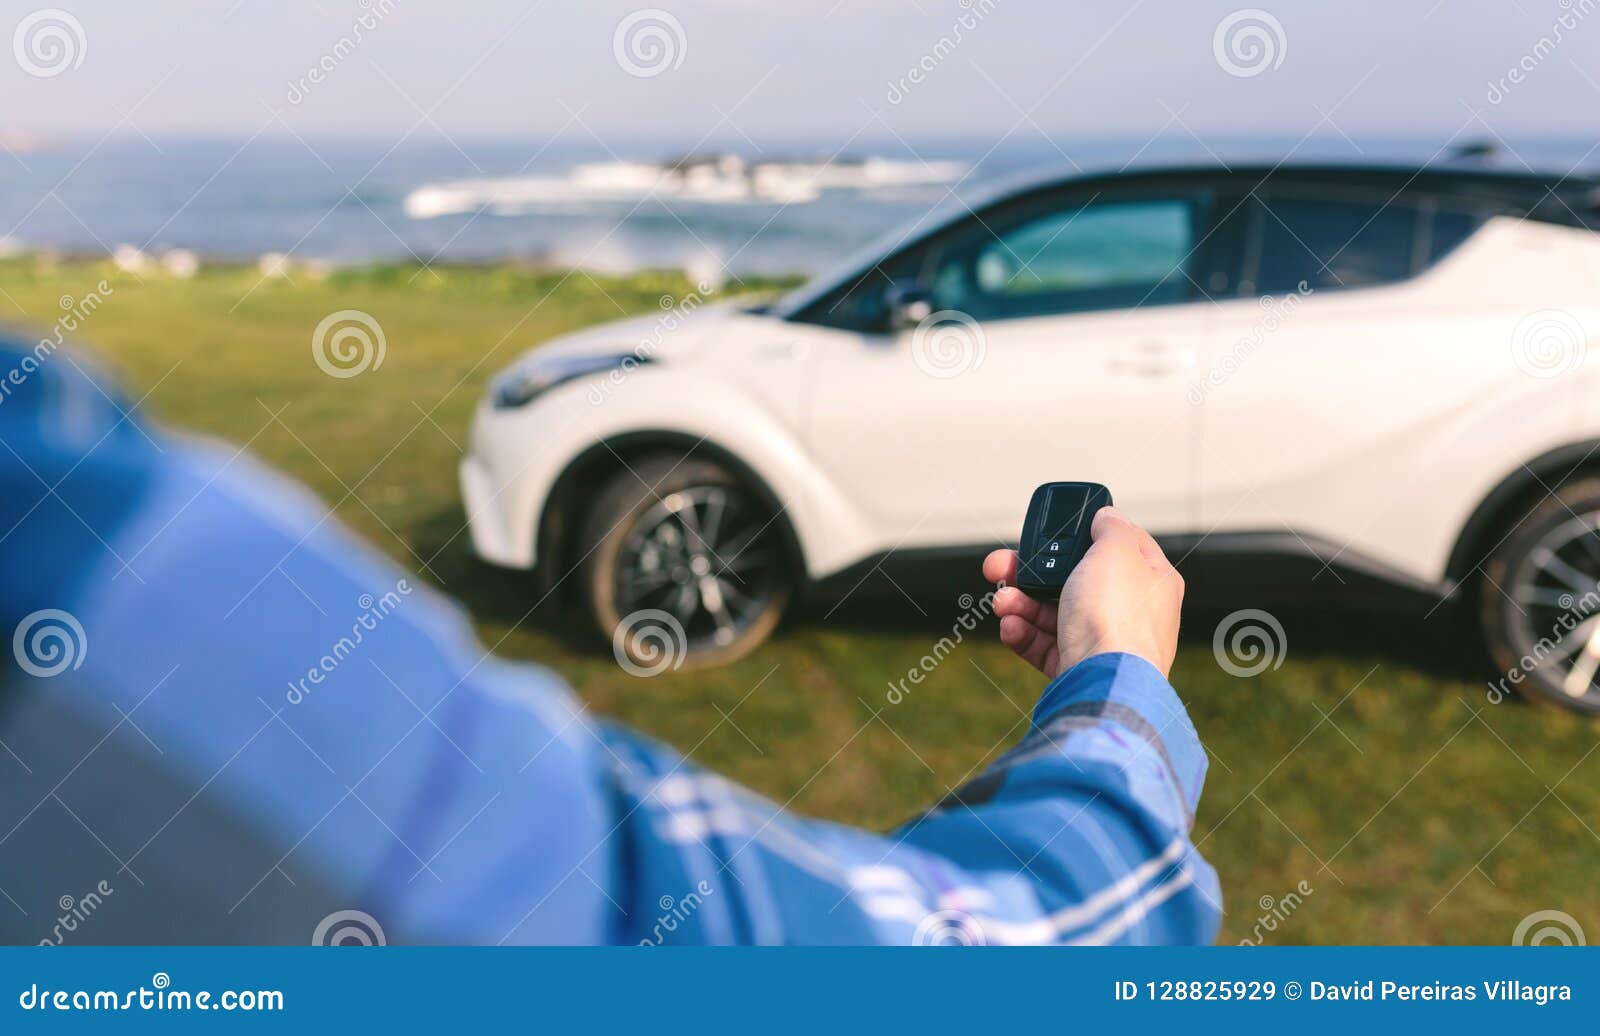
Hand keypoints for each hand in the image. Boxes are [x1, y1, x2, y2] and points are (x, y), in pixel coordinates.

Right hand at [982, 506, 1182, 678]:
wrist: (1104, 682)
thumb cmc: (1117, 615)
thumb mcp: (1116, 550)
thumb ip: (1110, 526)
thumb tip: (1107, 515)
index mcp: (1151, 580)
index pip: (1118, 546)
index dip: (1084, 534)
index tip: (1054, 531)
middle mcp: (1131, 612)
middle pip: (1074, 580)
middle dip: (1033, 571)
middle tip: (1001, 566)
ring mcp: (1105, 642)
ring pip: (1054, 613)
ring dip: (1021, 603)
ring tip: (1001, 602)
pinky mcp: (1079, 668)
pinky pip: (1046, 646)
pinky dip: (1024, 634)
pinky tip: (1010, 627)